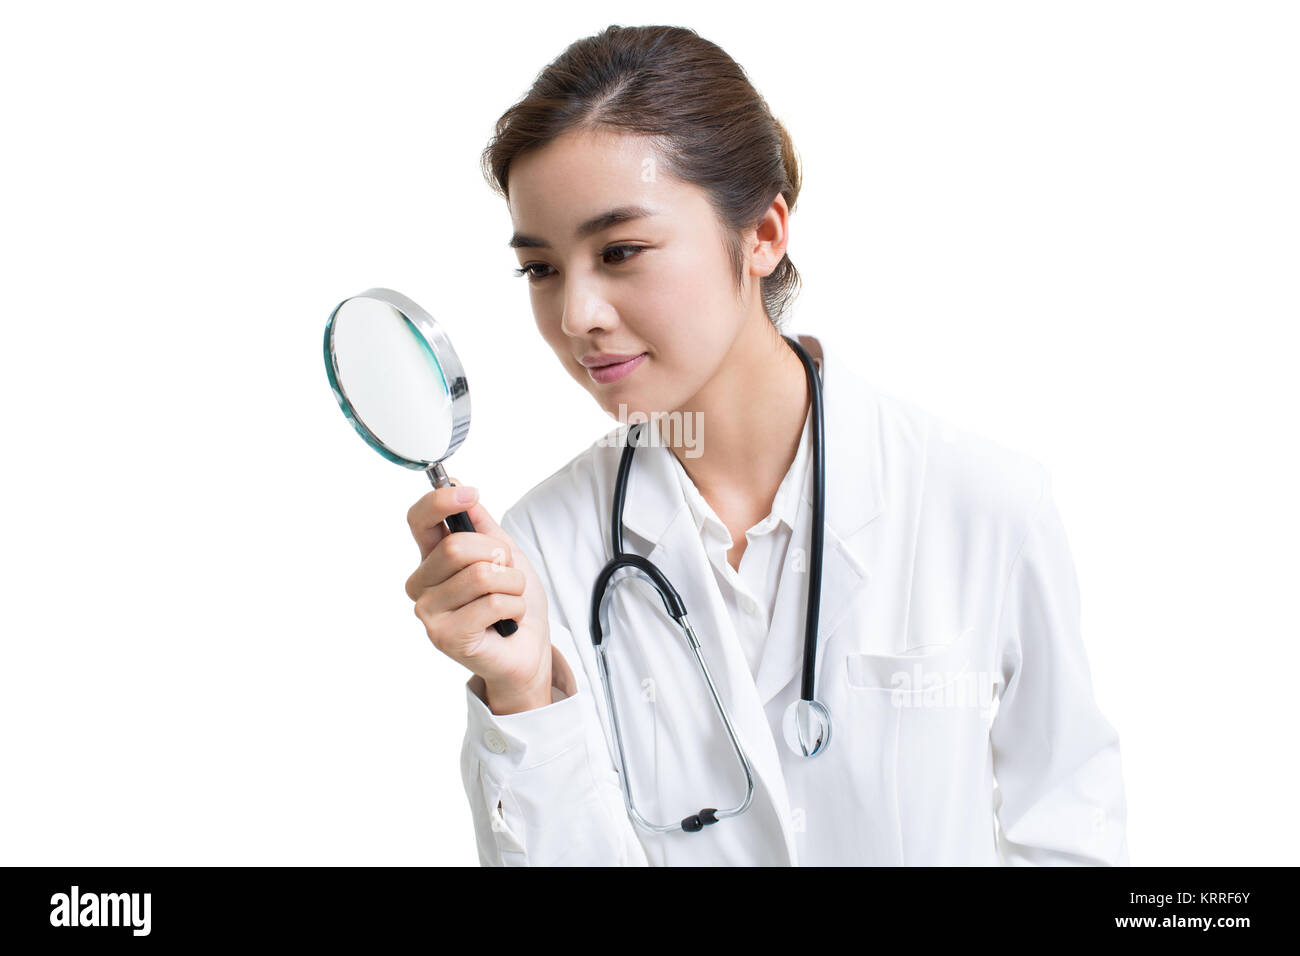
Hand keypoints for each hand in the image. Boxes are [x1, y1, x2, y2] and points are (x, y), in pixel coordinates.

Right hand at [405, 480, 552, 712]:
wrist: (528, 649)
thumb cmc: (513, 601)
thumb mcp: (503, 552)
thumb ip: (479, 522)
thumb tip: (455, 483)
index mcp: (431, 559)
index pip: (419, 520)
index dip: (440, 501)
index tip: (470, 493)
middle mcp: (422, 584)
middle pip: (457, 547)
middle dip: (499, 556)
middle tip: (507, 574)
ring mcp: (429, 613)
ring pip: (481, 575)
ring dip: (512, 584)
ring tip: (510, 600)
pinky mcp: (446, 637)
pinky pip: (492, 603)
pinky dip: (514, 607)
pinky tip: (508, 620)